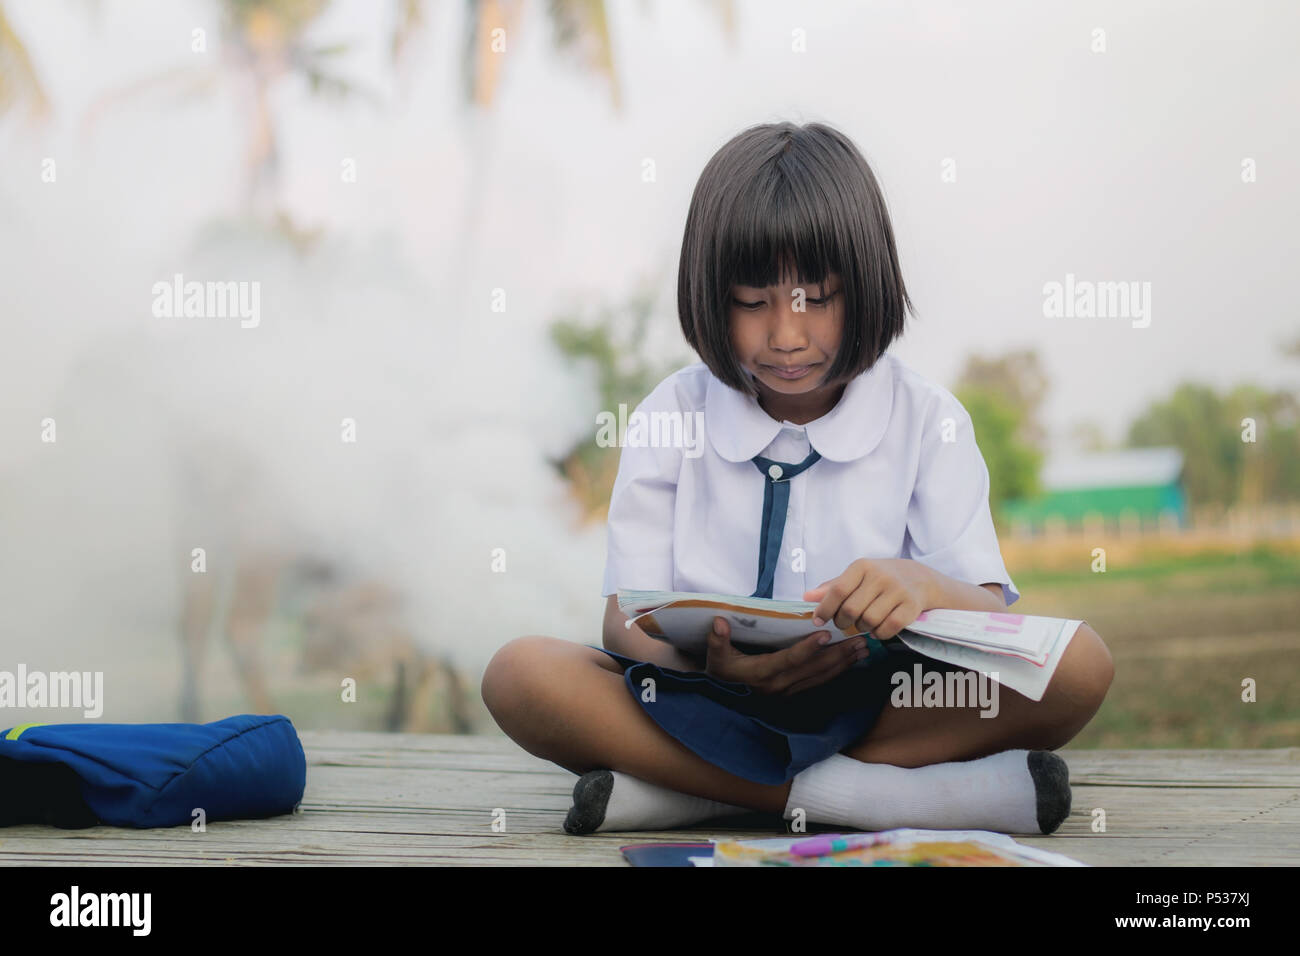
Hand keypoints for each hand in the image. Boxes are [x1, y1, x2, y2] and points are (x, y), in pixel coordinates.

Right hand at [704, 616, 869, 695]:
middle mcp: (779, 686)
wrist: (723, 699)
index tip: (826, 634)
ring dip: (843, 664)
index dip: (808, 648)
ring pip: (821, 678)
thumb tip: (719, 621)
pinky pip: (819, 684)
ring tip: (863, 650)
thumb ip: (717, 639)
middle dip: (839, 654)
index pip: (789, 659)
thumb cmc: (721, 671)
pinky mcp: (794, 695)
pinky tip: (851, 662)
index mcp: (762, 673)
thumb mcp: (715, 656)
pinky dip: (837, 672)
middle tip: (859, 639)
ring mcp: (788, 693)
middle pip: (814, 669)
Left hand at [804, 558, 930, 640]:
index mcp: (862, 566)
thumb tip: (807, 597)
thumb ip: (833, 587)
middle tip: (845, 623)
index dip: (824, 609)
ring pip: (868, 621)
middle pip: (851, 610)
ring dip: (862, 628)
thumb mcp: (857, 576)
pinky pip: (887, 628)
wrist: (921, 578)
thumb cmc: (881, 578)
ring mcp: (897, 591)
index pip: (838, 590)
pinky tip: (878, 629)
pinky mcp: (911, 606)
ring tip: (864, 623)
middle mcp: (880, 576)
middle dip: (843, 622)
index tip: (818, 621)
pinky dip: (879, 634)